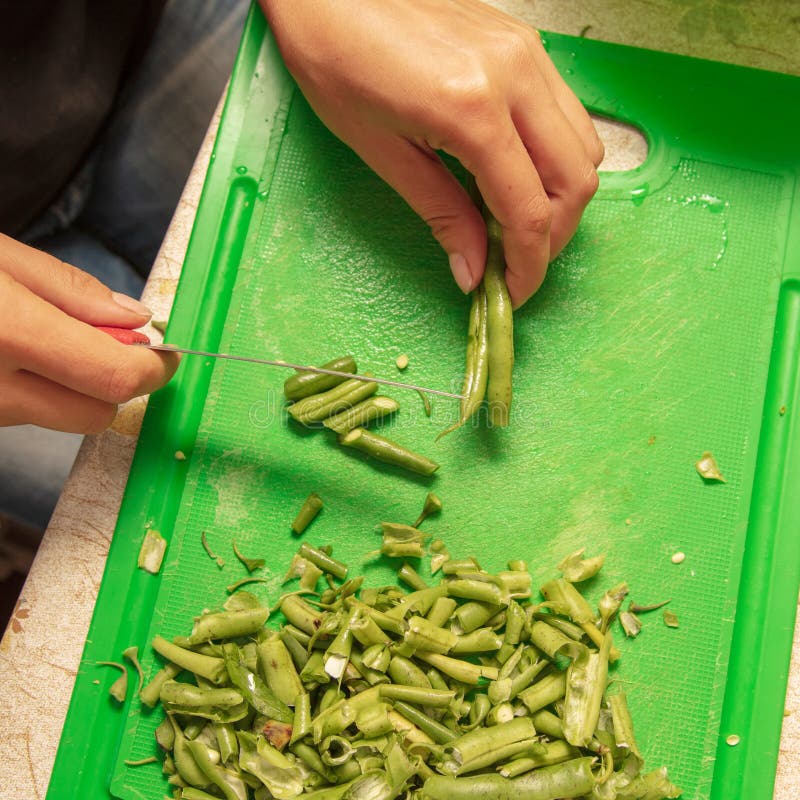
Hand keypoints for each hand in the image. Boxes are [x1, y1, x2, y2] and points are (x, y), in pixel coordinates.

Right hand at [0, 234, 179, 432]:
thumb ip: (72, 290)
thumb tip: (135, 320)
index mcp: (11, 333)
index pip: (115, 376)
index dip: (153, 368)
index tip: (166, 354)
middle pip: (97, 412)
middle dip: (113, 380)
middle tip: (96, 338)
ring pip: (63, 417)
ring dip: (72, 386)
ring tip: (37, 339)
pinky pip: (29, 415)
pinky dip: (39, 390)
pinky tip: (14, 355)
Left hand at [261, 0, 602, 306]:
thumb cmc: (335, 58)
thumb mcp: (382, 151)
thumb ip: (441, 213)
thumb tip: (472, 269)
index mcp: (473, 109)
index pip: (530, 210)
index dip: (529, 264)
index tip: (514, 292)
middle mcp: (516, 76)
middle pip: (576, 179)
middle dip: (555, 236)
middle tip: (517, 264)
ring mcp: (527, 53)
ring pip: (583, 144)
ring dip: (561, 197)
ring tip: (515, 223)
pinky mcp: (525, 43)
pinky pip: (566, 113)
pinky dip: (554, 157)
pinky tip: (515, 174)